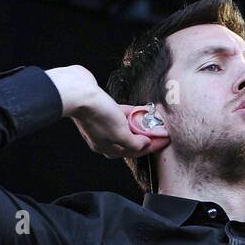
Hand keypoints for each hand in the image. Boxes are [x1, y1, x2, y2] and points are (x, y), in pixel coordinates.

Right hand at [45, 66, 169, 159]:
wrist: (79, 93)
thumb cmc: (97, 115)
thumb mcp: (120, 133)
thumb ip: (134, 142)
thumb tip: (145, 145)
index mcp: (107, 148)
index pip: (134, 151)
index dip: (152, 146)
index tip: (165, 141)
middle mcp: (104, 137)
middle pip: (131, 140)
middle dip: (147, 136)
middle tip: (163, 131)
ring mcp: (103, 123)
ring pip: (127, 126)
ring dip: (142, 123)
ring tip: (157, 120)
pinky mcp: (103, 109)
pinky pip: (123, 114)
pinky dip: (133, 113)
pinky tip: (144, 109)